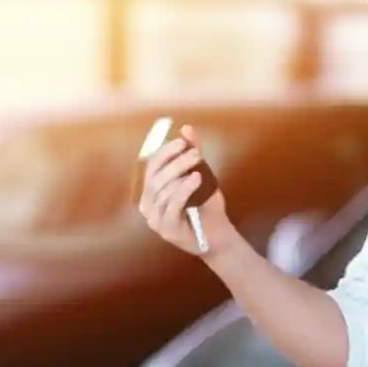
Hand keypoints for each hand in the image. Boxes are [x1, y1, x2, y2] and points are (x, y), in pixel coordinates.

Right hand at [136, 125, 232, 255]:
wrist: (219, 237)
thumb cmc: (207, 207)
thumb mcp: (200, 177)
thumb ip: (192, 155)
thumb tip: (186, 129)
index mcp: (151, 191)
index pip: (150, 166)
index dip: (165, 152)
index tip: (182, 141)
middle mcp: (148, 205)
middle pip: (155, 178)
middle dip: (174, 161)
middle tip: (194, 153)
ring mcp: (155, 219)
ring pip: (162, 190)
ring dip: (180, 172)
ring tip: (198, 163)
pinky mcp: (167, 230)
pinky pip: (172, 205)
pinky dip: (184, 189)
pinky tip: (196, 179)